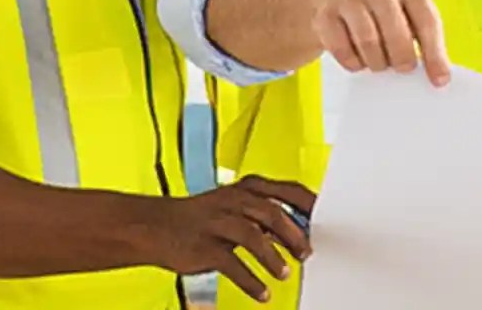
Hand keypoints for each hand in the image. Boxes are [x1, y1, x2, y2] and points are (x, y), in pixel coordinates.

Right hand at [150, 175, 315, 301]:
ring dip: (272, 257)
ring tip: (283, 273)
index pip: (287, 190)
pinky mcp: (203, 247)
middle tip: (306, 253)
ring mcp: (217, 223)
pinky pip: (232, 265)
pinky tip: (262, 293)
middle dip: (293, 235)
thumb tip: (299, 231)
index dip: (309, 206)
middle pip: (272, 212)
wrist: (155, 226)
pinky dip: (251, 281)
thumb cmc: (202, 217)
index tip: (326, 221)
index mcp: (246, 188)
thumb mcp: (235, 207)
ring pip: (252, 235)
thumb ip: (265, 214)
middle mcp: (233, 201)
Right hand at [312, 0, 452, 85]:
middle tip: (402, 68)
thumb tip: (438, 76)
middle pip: (396, 32)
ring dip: (377, 62)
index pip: (428, 22)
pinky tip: (358, 59)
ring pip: (369, 42)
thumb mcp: (407, 17)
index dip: (435, 54)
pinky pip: (343, 49)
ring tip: (379, 63)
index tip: (439, 80)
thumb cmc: (382, 15)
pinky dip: (353, 63)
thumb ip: (423, 40)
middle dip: (402, 58)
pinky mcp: (327, 15)